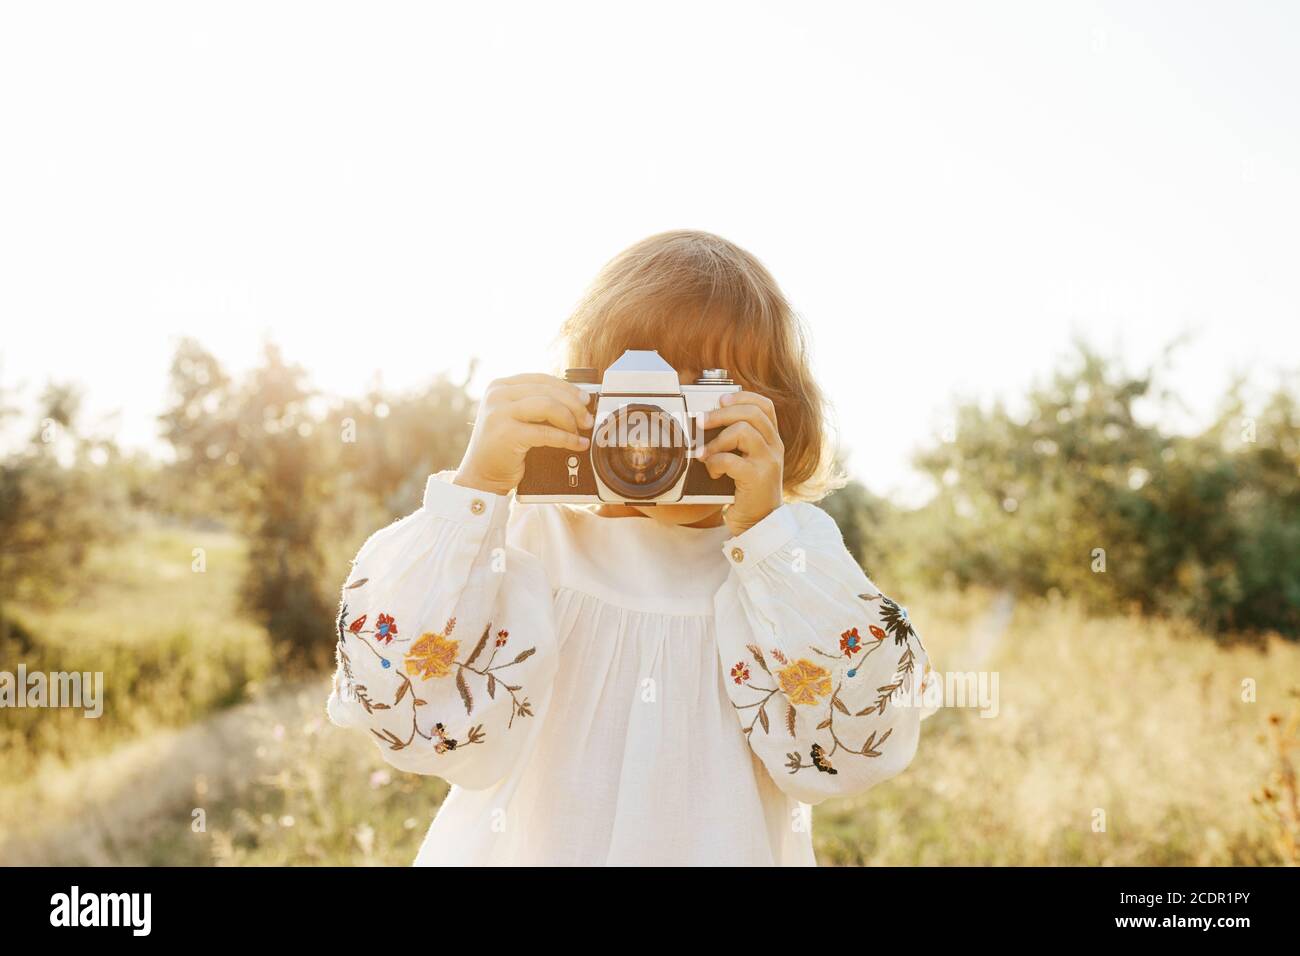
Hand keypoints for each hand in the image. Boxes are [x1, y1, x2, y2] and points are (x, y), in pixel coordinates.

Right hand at [454, 374, 593, 495]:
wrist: (480, 476)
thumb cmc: (501, 448)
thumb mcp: (514, 417)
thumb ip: (534, 404)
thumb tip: (575, 402)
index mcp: (499, 387)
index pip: (541, 379)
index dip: (567, 388)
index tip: (584, 399)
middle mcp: (497, 395)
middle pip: (548, 391)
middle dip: (574, 405)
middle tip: (587, 419)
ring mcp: (499, 413)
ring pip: (548, 406)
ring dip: (570, 420)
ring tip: (579, 432)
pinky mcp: (507, 434)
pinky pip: (546, 432)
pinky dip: (566, 438)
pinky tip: (576, 444)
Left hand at [698, 391, 784, 535]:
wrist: (760, 523)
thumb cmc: (747, 491)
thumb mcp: (748, 461)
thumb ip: (738, 442)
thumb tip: (709, 420)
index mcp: (772, 440)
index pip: (765, 405)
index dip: (743, 396)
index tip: (721, 400)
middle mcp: (774, 447)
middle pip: (751, 413)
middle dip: (721, 414)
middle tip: (702, 422)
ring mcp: (768, 462)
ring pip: (743, 431)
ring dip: (716, 441)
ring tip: (706, 454)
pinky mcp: (757, 478)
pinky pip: (731, 459)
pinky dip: (714, 462)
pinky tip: (712, 472)